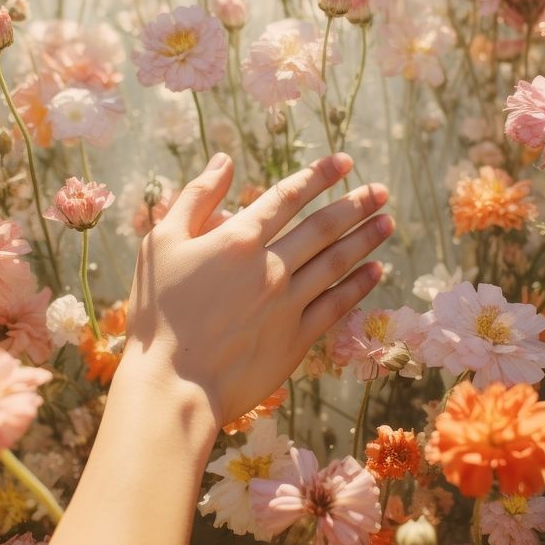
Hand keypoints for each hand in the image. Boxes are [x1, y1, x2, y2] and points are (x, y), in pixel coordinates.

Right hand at [122, 152, 392, 425]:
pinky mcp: (296, 339)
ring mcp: (288, 304)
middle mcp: (270, 267)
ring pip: (336, 263)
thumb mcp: (161, 245)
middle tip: (380, 191)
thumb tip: (224, 161)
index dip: (318, 175)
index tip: (344, 162)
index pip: (287, 197)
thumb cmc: (156, 314)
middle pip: (322, 227)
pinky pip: (336, 305)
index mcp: (238, 240)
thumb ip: (195, 198)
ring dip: (365, 239)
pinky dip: (358, 286)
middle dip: (355, 204)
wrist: (173, 384)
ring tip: (388, 222)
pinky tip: (376, 272)